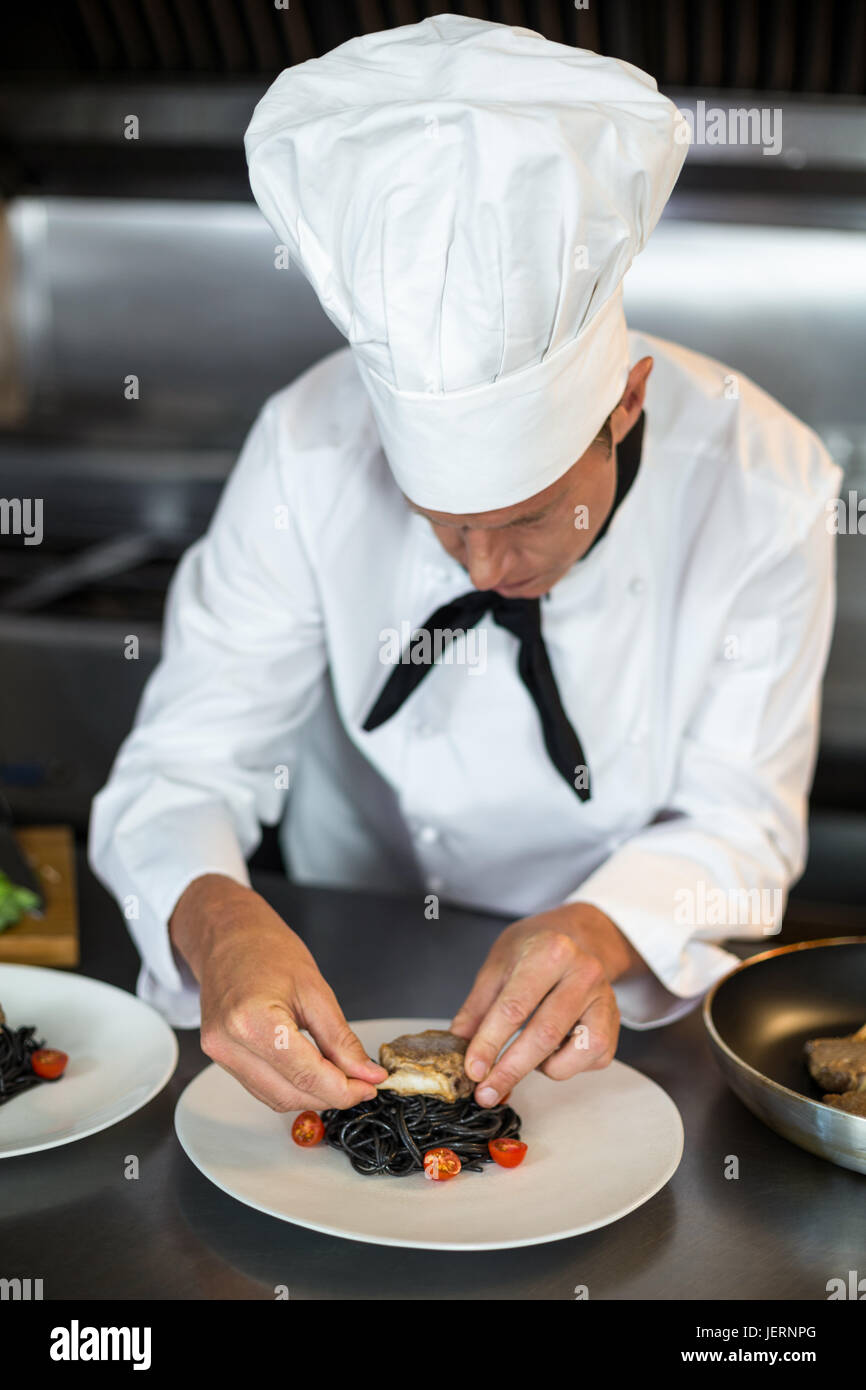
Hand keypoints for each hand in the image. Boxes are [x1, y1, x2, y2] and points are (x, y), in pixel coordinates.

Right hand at [170, 874, 386, 1111]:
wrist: (230, 937)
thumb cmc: (267, 950)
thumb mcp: (315, 989)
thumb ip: (341, 1039)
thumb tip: (366, 1073)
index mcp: (252, 1021)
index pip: (305, 1075)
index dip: (344, 1089)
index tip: (369, 1087)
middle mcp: (228, 1043)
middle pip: (290, 1094)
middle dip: (332, 1095)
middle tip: (362, 1083)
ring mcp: (219, 1053)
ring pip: (275, 1098)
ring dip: (312, 1095)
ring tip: (342, 1076)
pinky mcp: (220, 1057)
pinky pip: (262, 1087)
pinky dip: (292, 1087)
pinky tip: (314, 1073)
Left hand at [450, 903, 644, 1106]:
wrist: (575, 936)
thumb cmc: (533, 951)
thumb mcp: (497, 967)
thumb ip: (477, 1009)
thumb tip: (458, 1048)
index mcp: (550, 952)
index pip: (515, 1007)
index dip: (490, 1043)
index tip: (473, 1070)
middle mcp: (584, 973)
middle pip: (545, 1034)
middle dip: (511, 1070)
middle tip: (486, 1093)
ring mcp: (604, 998)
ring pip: (576, 1053)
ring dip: (543, 1067)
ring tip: (526, 1054)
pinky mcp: (614, 1022)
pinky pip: (591, 1059)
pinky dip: (565, 1065)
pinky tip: (551, 1048)